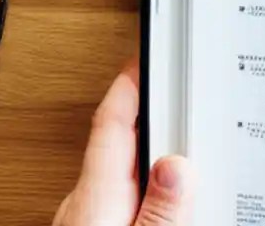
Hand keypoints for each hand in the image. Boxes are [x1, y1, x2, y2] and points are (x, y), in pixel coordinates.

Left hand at [54, 59, 192, 225]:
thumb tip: (178, 167)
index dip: (130, 83)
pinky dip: (142, 176)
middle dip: (151, 114)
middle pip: (119, 141)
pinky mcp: (92, 224)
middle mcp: (83, 203)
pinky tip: (161, 184)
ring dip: (149, 148)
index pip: (111, 123)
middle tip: (178, 90)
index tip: (147, 56)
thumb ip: (161, 209)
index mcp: (94, 199)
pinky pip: (119, 189)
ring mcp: (85, 215)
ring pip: (119, 167)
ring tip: (181, 135)